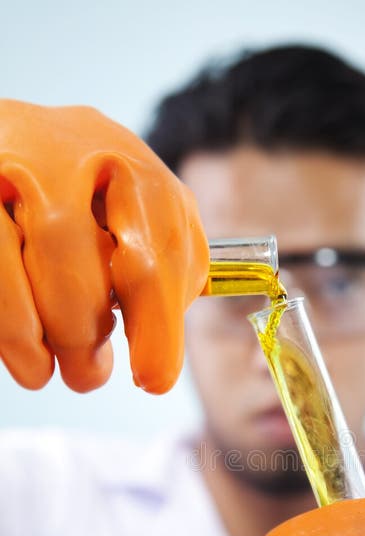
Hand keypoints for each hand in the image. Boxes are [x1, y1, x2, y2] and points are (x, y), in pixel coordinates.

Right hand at [0, 99, 207, 392]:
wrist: (15, 143)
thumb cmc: (84, 198)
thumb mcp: (137, 220)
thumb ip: (163, 273)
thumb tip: (159, 358)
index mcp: (127, 163)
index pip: (154, 247)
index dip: (157, 324)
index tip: (154, 378)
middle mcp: (62, 151)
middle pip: (73, 249)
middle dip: (82, 332)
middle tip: (88, 375)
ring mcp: (4, 162)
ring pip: (18, 255)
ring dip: (33, 331)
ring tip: (44, 372)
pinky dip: (7, 320)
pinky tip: (19, 345)